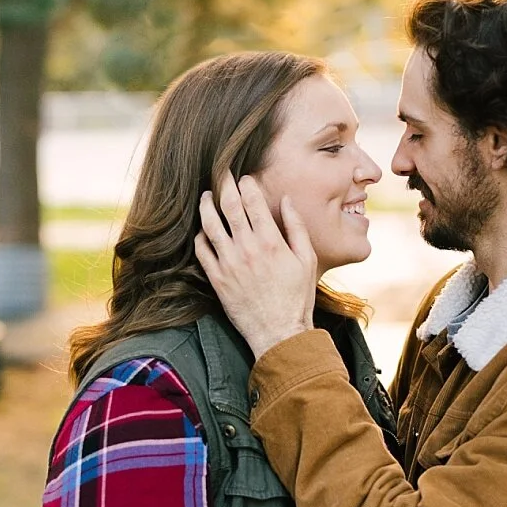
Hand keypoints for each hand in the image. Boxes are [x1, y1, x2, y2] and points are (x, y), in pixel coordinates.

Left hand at [195, 173, 317, 358]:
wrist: (279, 332)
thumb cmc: (296, 297)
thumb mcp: (306, 260)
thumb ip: (296, 227)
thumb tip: (286, 200)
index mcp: (270, 241)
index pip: (253, 201)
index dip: (247, 184)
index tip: (245, 177)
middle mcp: (247, 248)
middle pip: (228, 206)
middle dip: (224, 184)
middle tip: (221, 174)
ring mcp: (229, 263)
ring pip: (210, 225)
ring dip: (206, 205)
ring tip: (206, 196)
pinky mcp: (217, 279)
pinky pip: (202, 251)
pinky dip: (200, 236)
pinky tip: (203, 229)